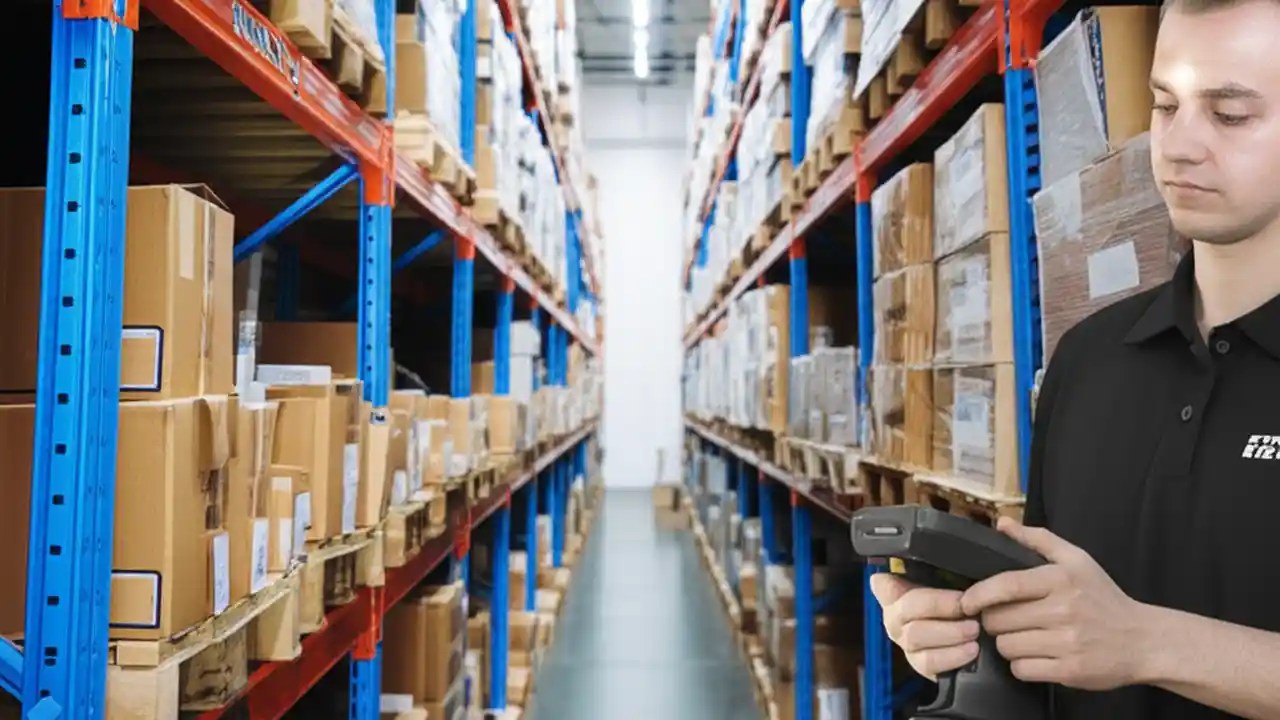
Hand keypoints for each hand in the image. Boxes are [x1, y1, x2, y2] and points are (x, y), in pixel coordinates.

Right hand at [869, 572, 981, 680]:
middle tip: (968, 609)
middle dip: (941, 607)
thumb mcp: (949, 578)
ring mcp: (904, 643)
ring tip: (974, 631)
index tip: (925, 575)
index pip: (883, 582)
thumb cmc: (957, 600)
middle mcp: (894, 617)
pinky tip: (971, 650)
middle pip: (907, 608)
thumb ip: (938, 565)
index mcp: (895, 591)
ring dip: (949, 633)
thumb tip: (936, 544)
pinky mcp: (919, 665)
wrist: (969, 632)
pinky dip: (952, 656)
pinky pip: (929, 663)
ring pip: (915, 637)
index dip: (896, 579)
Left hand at [960, 517, 1154, 690]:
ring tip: (1024, 636)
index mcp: (1061, 579)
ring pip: (1007, 646)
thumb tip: (1003, 524)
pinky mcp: (1070, 671)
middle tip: (1008, 619)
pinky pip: (1022, 669)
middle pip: (999, 619)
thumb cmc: (1103, 598)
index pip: (1007, 585)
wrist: (1143, 640)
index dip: (979, 594)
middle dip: (995, 620)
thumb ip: (1038, 539)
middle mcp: (1064, 610)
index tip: (966, 602)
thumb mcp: (1076, 560)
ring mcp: (1068, 642)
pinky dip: (1022, 665)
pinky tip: (1036, 655)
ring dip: (1008, 644)